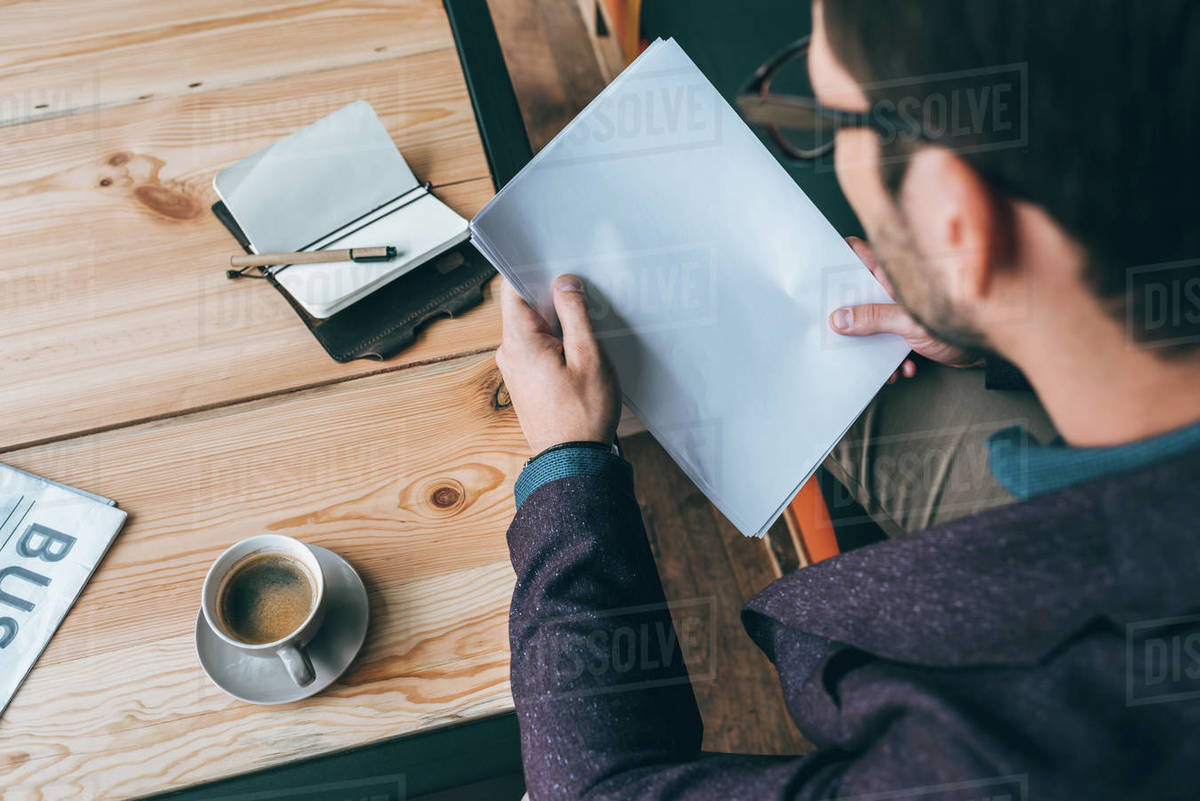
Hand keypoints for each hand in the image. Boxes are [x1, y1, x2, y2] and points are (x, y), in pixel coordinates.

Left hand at [495, 275, 620, 453]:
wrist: (574, 461)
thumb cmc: (582, 416)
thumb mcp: (588, 356)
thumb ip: (575, 314)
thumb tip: (565, 282)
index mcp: (519, 342)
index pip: (513, 288)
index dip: (533, 271)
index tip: (557, 267)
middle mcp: (509, 353)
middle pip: (525, 307)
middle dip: (553, 298)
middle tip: (583, 298)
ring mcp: (515, 367)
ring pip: (534, 327)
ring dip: (558, 322)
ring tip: (585, 328)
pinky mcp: (525, 380)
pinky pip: (537, 347)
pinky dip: (556, 342)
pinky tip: (578, 349)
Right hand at [829, 236, 982, 382]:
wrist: (992, 354)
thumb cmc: (964, 324)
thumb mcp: (911, 323)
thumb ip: (874, 319)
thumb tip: (839, 319)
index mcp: (895, 272)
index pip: (858, 252)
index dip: (836, 259)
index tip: (819, 277)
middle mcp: (896, 286)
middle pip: (858, 292)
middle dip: (847, 315)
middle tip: (834, 330)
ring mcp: (902, 307)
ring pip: (871, 321)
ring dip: (871, 345)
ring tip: (877, 362)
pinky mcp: (909, 328)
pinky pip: (888, 340)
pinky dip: (891, 358)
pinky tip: (904, 368)